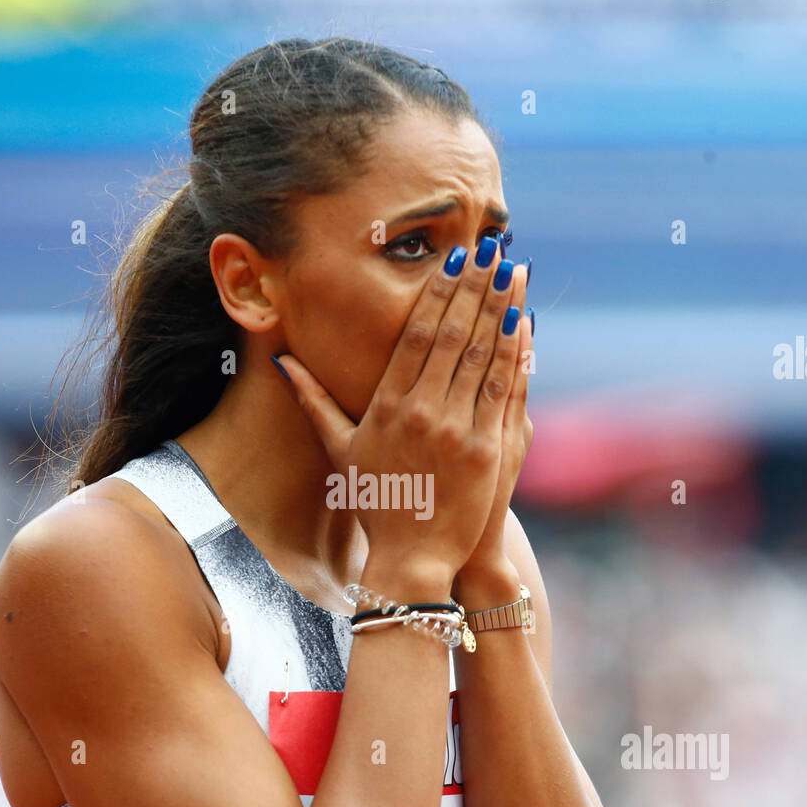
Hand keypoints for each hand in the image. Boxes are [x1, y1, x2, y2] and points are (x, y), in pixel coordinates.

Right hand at [272, 236, 521, 582]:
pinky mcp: (484, 451)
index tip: (452, 260)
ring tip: (514, 271)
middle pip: (451, 335)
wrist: (411, 559)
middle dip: (473, 286)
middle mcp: (418, 412)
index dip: (436, 294)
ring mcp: (453, 430)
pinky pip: (502, 390)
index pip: (415, 335)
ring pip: (481, 355)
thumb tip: (282, 360)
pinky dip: (515, 354)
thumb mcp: (339, 451)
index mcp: (385, 406)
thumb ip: (314, 401)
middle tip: (491, 247)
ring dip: (500, 308)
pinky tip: (524, 323)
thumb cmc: (375, 505)